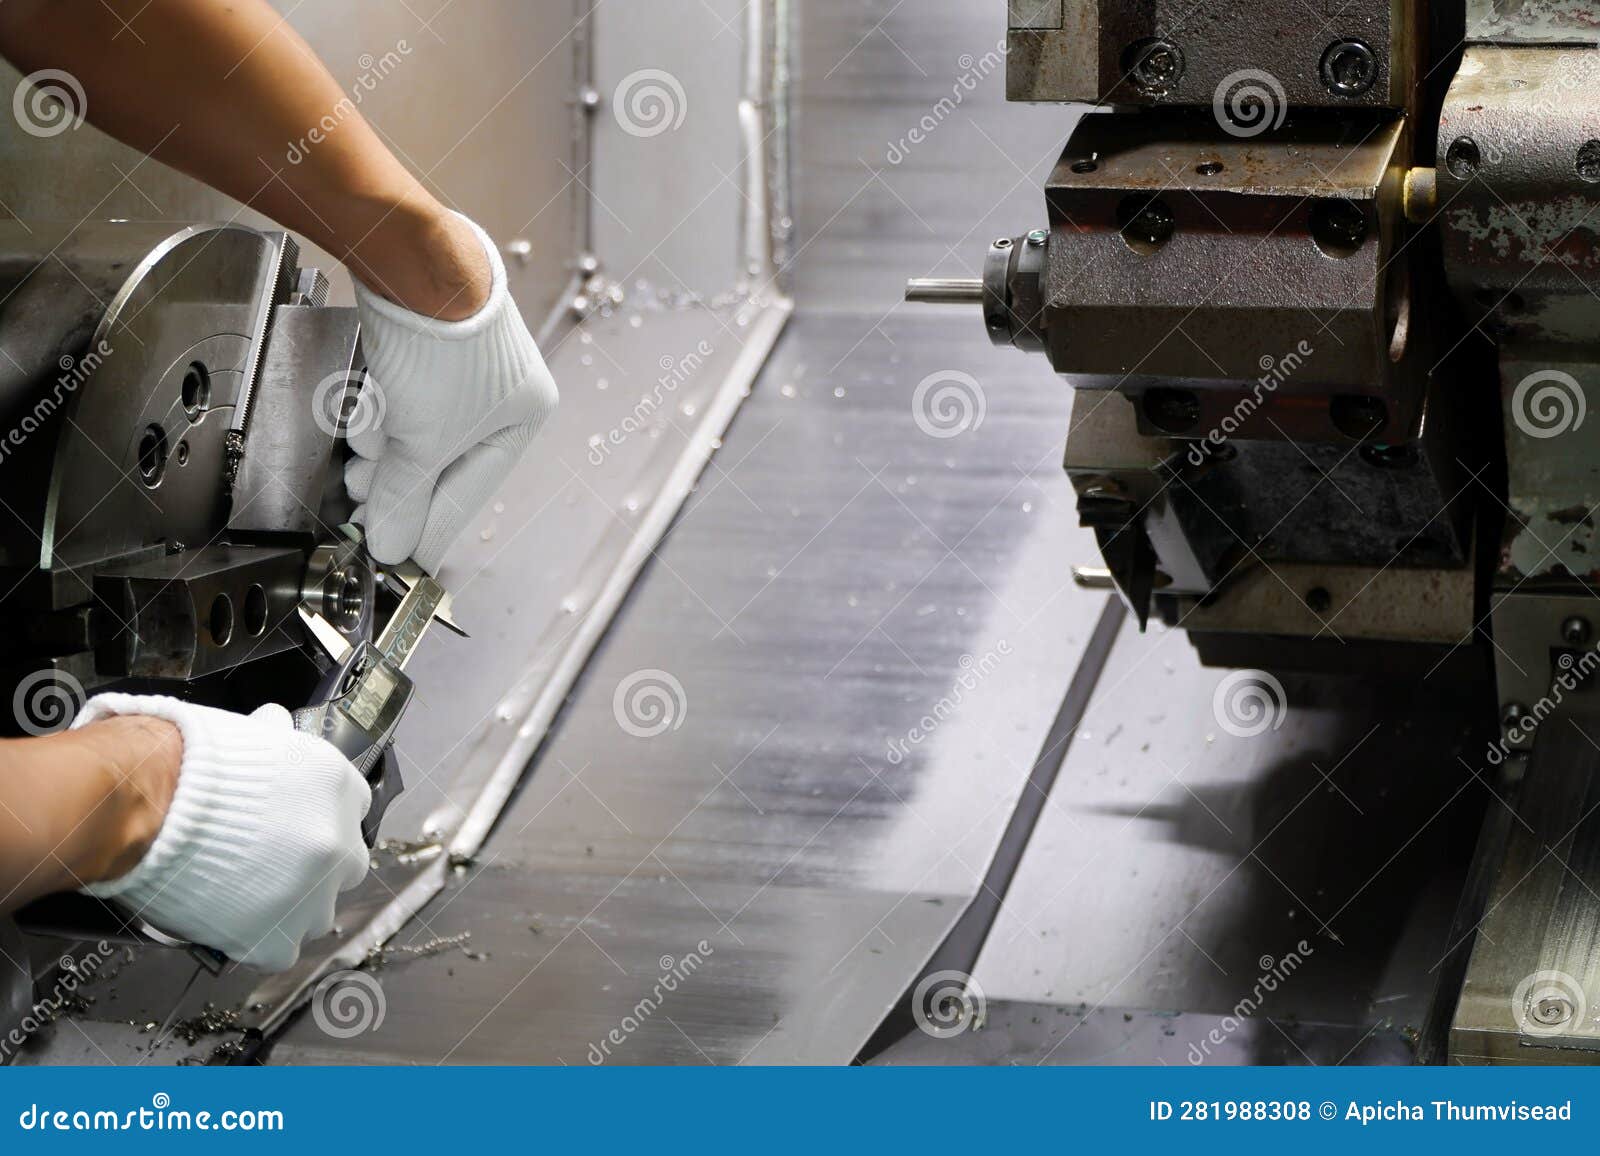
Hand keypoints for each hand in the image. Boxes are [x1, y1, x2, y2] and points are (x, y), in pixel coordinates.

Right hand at [73, 695, 370, 971]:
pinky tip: (234, 925)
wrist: (147, 803)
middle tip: (272, 865)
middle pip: (344, 864)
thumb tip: (275, 724)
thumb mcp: (248, 732)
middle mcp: (336, 839)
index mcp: (336, 785)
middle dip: (314, 867)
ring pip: (319, 912)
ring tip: (248, 897)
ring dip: (290, 908)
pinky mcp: (276, 935)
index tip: (296, 827)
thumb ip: (276, 738)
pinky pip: (281, 950)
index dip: (319, 820)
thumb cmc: (187, 763)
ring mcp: (312, 892)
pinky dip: (257, 942)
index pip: (351, 809)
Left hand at [345, 213, 557, 573]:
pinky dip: (381, 412)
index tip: (397, 554)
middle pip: (439, 460)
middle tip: (364, 501)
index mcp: (523, 415)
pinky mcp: (426, 343)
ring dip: (383, 449)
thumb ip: (405, 497)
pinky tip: (363, 415)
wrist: (409, 258)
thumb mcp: (422, 440)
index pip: (471, 491)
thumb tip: (393, 543)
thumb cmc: (442, 344)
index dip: (430, 526)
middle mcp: (500, 390)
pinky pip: (403, 397)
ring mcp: (462, 364)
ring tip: (361, 456)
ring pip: (416, 429)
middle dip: (397, 482)